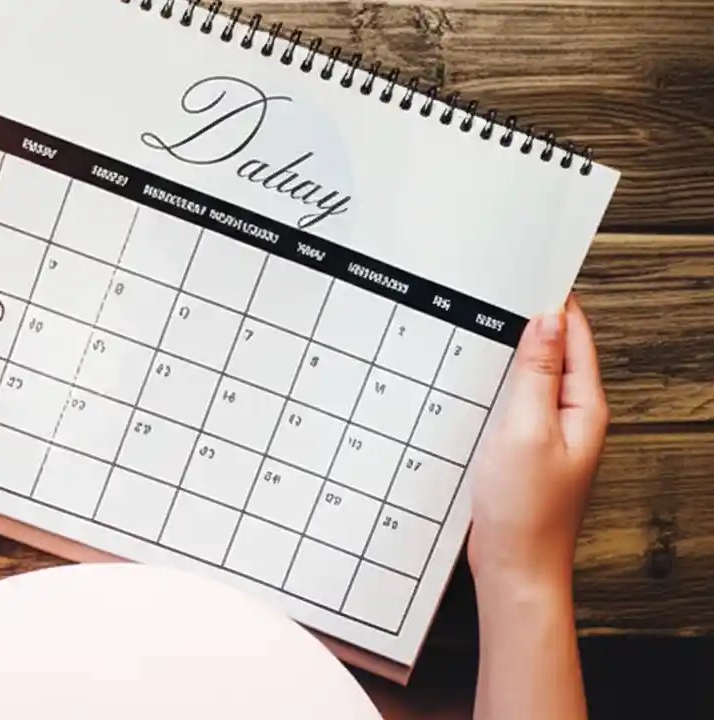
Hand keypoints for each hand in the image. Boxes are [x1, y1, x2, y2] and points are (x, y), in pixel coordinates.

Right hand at [467, 295, 608, 586]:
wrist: (513, 568)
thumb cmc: (525, 512)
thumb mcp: (526, 429)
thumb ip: (538, 372)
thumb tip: (547, 320)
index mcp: (585, 406)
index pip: (575, 334)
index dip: (553, 300)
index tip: (529, 270)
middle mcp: (572, 416)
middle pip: (555, 351)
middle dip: (528, 320)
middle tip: (496, 289)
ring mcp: (547, 433)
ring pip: (531, 376)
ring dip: (510, 353)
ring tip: (482, 325)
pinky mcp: (523, 449)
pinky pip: (513, 403)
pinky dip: (496, 385)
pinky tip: (474, 381)